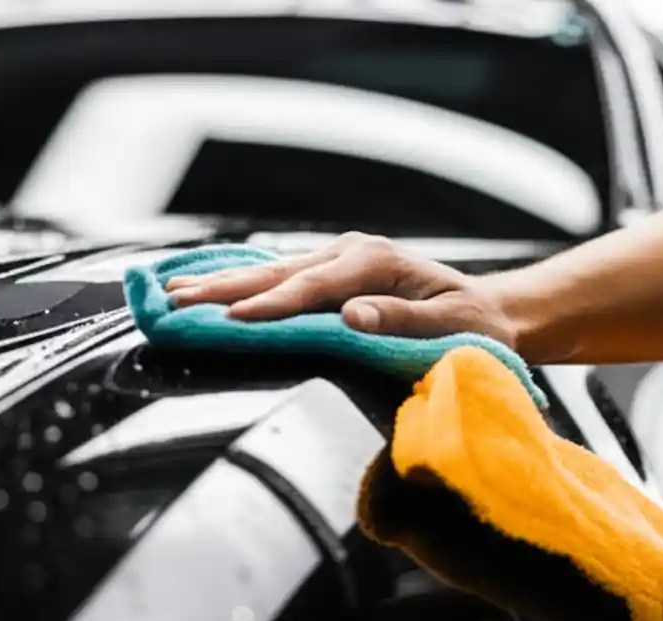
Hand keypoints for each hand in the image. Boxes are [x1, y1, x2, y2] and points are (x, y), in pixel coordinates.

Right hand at [164, 232, 518, 347]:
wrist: (490, 310)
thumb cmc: (474, 325)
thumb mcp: (450, 326)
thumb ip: (402, 319)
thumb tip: (352, 314)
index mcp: (374, 262)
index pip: (311, 287)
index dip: (270, 305)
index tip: (231, 318)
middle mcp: (350, 252)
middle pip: (277, 272)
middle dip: (223, 287)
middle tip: (174, 301)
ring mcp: (339, 258)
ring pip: (271, 270)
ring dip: (222, 281)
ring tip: (173, 292)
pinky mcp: (333, 271)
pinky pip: (280, 275)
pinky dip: (242, 280)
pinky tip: (210, 284)